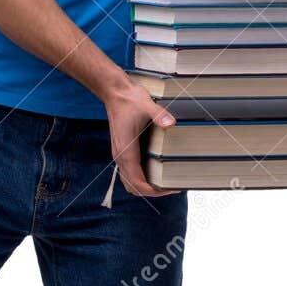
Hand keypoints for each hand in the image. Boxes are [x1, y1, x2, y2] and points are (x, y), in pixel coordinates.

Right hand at [102, 80, 179, 196]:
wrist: (115, 93)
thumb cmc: (129, 100)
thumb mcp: (146, 105)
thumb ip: (159, 115)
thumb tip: (170, 123)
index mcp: (125, 151)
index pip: (138, 183)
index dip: (154, 191)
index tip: (170, 188)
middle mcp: (120, 157)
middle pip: (133, 187)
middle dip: (152, 192)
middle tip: (171, 187)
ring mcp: (120, 155)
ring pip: (130, 182)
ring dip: (145, 187)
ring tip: (164, 183)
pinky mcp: (122, 151)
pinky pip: (129, 173)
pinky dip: (140, 179)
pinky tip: (154, 172)